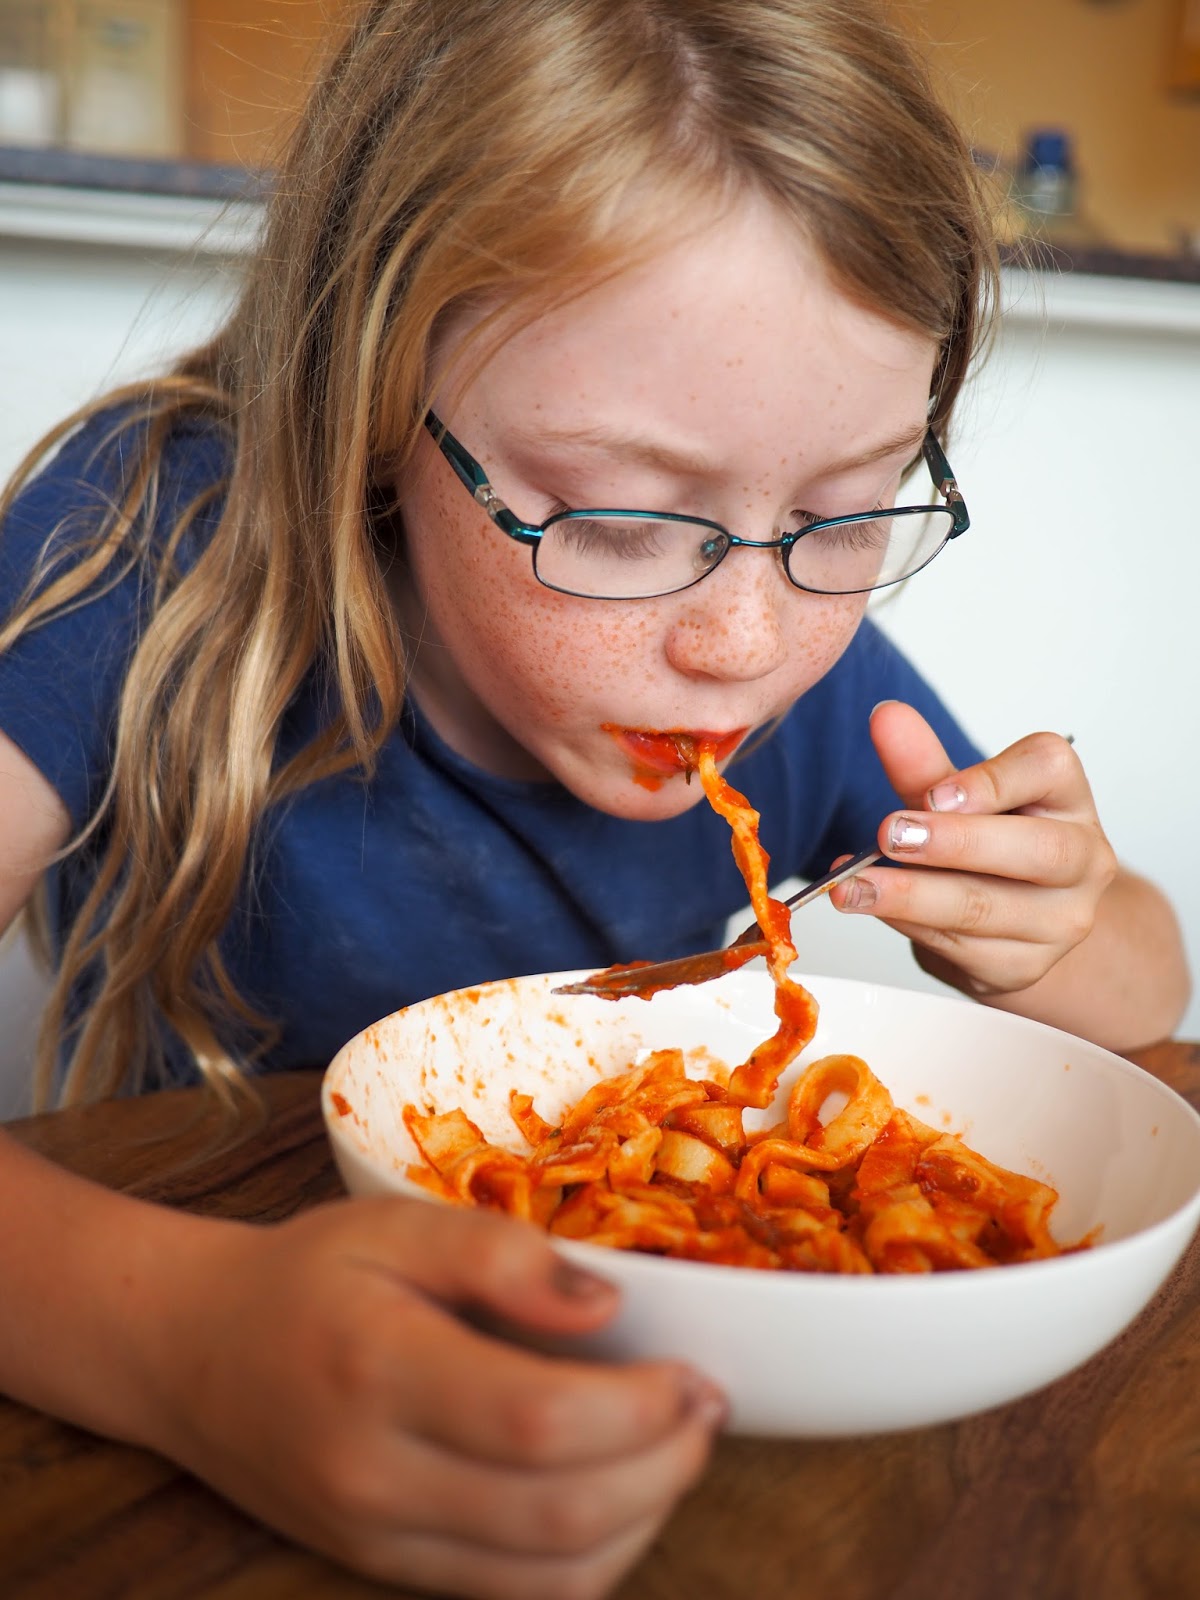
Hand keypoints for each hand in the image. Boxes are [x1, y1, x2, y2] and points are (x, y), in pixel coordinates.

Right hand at [149, 1196, 722, 1599]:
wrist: (194, 1353)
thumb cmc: (305, 1276)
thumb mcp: (394, 1224)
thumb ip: (501, 1253)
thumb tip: (606, 1305)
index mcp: (379, 1368)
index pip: (538, 1422)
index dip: (639, 1409)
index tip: (691, 1368)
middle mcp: (376, 1474)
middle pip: (560, 1514)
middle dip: (664, 1467)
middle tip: (705, 1408)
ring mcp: (378, 1538)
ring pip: (550, 1577)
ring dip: (643, 1520)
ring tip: (673, 1447)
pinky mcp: (387, 1568)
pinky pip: (514, 1598)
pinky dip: (590, 1561)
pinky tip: (617, 1496)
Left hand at [829, 700, 1116, 998]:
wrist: (1006, 919)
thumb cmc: (985, 842)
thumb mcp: (955, 798)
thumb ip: (922, 763)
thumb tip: (885, 717)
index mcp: (1068, 797)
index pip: (1048, 769)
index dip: (991, 781)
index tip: (935, 794)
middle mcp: (1082, 858)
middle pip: (1038, 849)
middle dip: (956, 844)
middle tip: (890, 834)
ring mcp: (1060, 920)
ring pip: (987, 908)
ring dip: (910, 895)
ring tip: (852, 883)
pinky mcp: (1024, 966)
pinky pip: (962, 948)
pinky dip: (907, 925)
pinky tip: (870, 907)